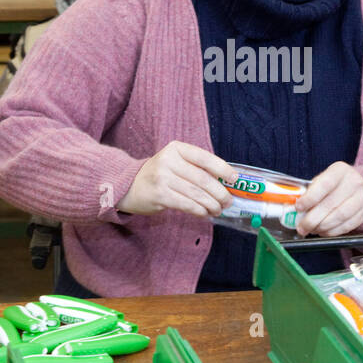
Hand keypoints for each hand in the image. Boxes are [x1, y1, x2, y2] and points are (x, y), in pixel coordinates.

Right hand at [117, 141, 234, 217]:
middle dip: (219, 192)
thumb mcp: (175, 163)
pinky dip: (199, 210)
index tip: (234, 179)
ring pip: (196, 193)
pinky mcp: (159, 195)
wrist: (128, 186)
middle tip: (228, 201)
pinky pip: (186, 204)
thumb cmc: (160, 175)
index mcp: (176, 149)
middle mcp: (168, 160)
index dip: (222, 169)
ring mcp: (162, 178)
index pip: (204, 158)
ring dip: (211, 204)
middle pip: (202, 178)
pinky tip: (205, 213)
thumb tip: (225, 183)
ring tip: (218, 210)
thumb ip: (196, 168)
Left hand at [295, 162, 362, 236]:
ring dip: (321, 227)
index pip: (324, 185)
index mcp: (340, 171)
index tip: (298, 207)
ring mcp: (361, 199)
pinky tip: (322, 231)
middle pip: (330, 204)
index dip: (309, 198)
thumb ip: (310, 191)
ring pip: (339, 217)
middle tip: (301, 227)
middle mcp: (354, 183)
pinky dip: (331, 232)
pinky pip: (346, 226)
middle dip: (312, 219)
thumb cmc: (334, 184)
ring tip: (311, 229)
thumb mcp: (322, 180)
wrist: (357, 186)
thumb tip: (295, 207)